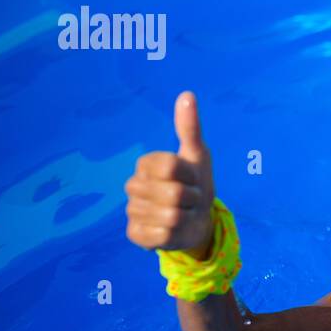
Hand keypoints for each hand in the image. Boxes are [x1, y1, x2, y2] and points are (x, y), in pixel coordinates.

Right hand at [124, 91, 215, 253]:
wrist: (198, 219)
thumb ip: (190, 127)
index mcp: (146, 164)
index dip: (192, 176)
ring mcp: (132, 211)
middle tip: (191, 199)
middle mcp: (134, 186)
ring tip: (184, 213)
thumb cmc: (196, 184)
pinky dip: (176, 234)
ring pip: (171, 216)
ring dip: (187, 217)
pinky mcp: (135, 234)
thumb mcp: (198, 156)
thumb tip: (187, 94)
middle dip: (193, 199)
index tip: (193, 178)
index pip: (171, 167)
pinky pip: (162, 236)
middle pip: (174, 193)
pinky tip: (173, 230)